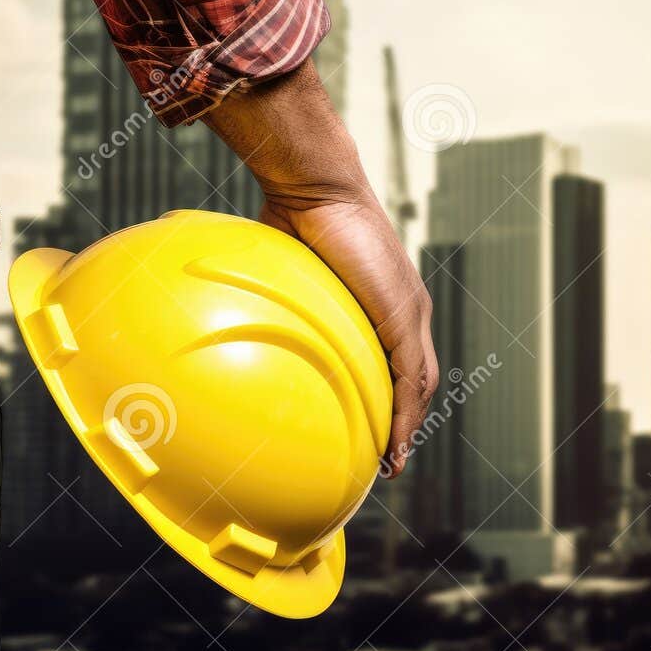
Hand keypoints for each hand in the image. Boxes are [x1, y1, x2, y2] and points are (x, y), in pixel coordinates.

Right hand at [204, 60, 437, 477]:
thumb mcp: (288, 269)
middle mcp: (406, 307)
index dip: (394, 395)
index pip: (398, 357)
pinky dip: (404, 415)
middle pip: (417, 377)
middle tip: (389, 455)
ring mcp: (408, 311)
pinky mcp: (402, 316)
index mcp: (384, 297)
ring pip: (419, 384)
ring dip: (408, 426)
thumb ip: (279, 293)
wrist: (314, 189)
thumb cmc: (294, 218)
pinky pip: (408, 378)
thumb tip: (232, 302)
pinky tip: (395, 443)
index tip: (379, 427)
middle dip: (407, 418)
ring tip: (392, 460)